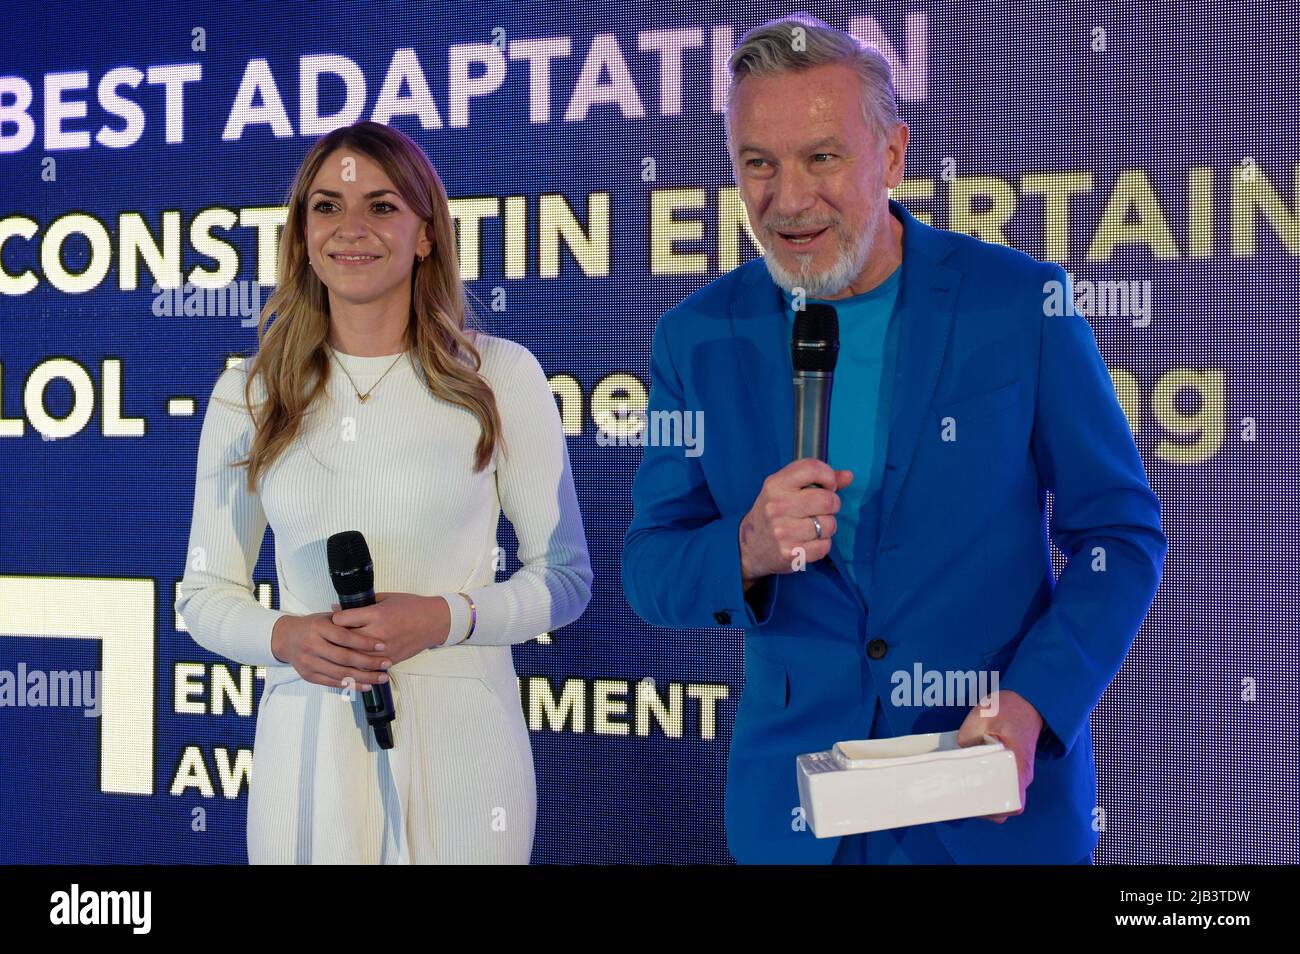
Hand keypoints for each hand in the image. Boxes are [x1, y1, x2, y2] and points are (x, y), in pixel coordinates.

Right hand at [270, 610, 391, 691]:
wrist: (286, 638)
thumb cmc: (312, 626)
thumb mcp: (327, 617)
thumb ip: (346, 621)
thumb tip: (372, 621)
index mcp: (318, 628)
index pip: (345, 637)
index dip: (365, 643)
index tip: (383, 646)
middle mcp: (312, 645)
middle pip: (344, 657)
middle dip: (369, 662)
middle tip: (387, 664)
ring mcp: (309, 662)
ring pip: (340, 673)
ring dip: (363, 678)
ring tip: (381, 678)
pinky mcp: (308, 675)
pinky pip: (332, 682)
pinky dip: (350, 686)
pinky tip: (365, 685)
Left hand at [329, 592, 450, 665]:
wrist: (434, 621)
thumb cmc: (411, 606)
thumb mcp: (386, 598)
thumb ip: (361, 603)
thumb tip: (336, 608)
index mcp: (376, 614)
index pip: (342, 620)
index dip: (334, 619)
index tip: (333, 619)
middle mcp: (378, 633)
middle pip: (344, 641)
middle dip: (334, 639)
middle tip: (329, 637)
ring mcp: (384, 650)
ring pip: (354, 658)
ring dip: (343, 656)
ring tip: (335, 653)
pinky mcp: (390, 660)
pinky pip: (368, 667)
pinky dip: (358, 666)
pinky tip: (351, 664)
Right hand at [738, 458, 853, 587]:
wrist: (750, 545)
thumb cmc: (773, 513)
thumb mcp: (786, 489)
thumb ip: (817, 479)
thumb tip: (848, 476)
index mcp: (775, 485)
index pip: (812, 469)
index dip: (828, 476)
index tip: (828, 485)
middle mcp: (776, 506)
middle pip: (827, 500)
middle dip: (832, 505)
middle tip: (822, 509)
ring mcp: (782, 532)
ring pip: (829, 525)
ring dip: (827, 527)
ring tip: (813, 526)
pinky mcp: (790, 554)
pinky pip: (824, 546)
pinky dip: (822, 545)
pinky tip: (808, 541)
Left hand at [956, 689, 1042, 821]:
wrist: (1027, 702)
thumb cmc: (1009, 709)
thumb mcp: (983, 716)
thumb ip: (968, 735)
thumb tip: (958, 753)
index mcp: (1018, 767)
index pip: (1012, 803)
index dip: (993, 810)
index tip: (973, 802)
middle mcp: (1022, 775)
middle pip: (1004, 804)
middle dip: (982, 805)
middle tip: (960, 794)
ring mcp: (1019, 773)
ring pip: (1001, 795)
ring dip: (983, 795)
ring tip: (961, 786)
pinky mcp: (1013, 768)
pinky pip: (1000, 784)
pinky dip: (986, 785)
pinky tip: (969, 776)